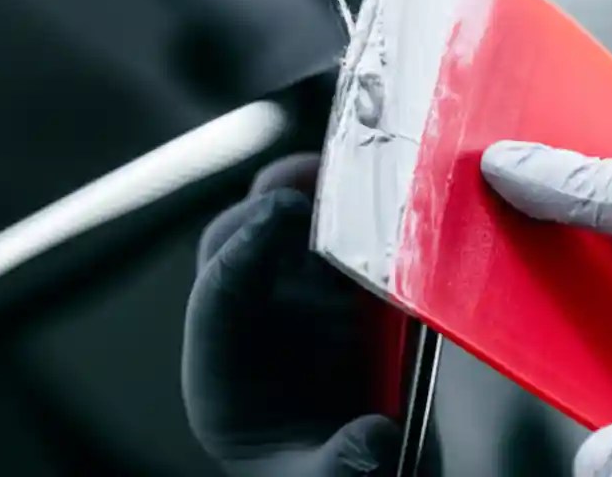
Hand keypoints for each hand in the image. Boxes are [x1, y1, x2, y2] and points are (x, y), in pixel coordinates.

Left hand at [182, 154, 398, 476]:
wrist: (366, 475)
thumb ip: (344, 467)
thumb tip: (374, 437)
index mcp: (225, 377)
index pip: (216, 296)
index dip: (245, 249)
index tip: (283, 212)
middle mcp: (254, 330)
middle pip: (238, 246)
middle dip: (268, 205)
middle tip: (314, 178)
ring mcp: (298, 309)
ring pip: (288, 233)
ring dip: (315, 197)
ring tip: (355, 166)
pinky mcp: (346, 299)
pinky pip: (343, 243)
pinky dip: (362, 216)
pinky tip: (395, 199)